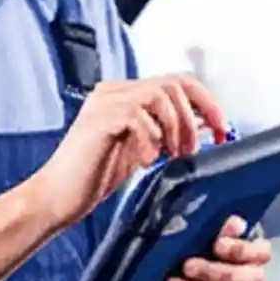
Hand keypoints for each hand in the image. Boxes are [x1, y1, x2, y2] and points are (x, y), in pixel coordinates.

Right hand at [27, 74, 227, 228]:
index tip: (222, 130)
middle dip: (197, 116)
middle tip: (197, 148)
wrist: (56, 198)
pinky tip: (144, 160)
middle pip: (175, 82)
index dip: (207, 103)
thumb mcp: (141, 151)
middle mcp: (114, 92)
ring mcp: (105, 102)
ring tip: (172, 155)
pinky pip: (140, 115)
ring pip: (161, 95)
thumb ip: (166, 134)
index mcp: (124, 96)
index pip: (176, 82)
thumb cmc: (92, 178)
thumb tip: (203, 125)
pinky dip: (151, 139)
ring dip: (177, 127)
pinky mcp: (99, 119)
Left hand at [150, 215, 270, 280]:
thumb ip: (222, 228)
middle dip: (210, 274)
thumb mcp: (214, 229)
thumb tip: (233, 224)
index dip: (238, 250)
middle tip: (187, 266)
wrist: (198, 263)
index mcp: (256, 255)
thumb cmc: (210, 243)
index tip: (218, 244)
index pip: (258, 253)